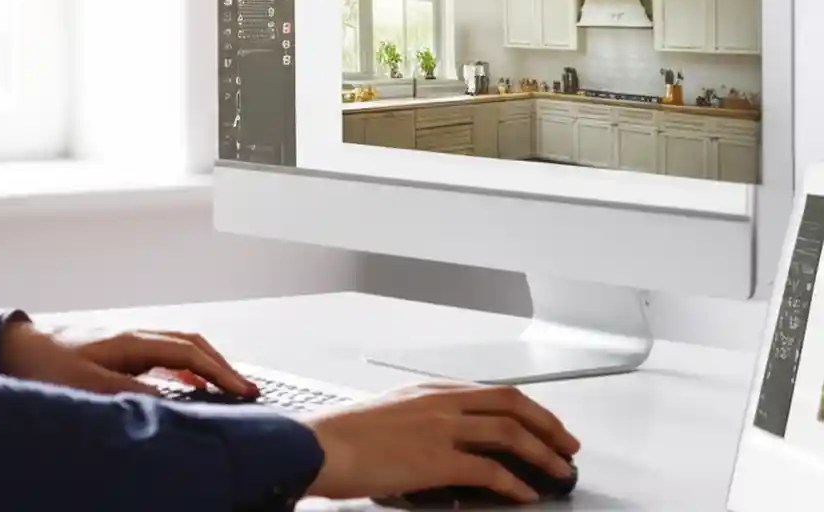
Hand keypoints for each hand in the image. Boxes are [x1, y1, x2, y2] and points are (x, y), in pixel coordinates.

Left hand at [0, 321, 258, 397]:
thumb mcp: (88, 386)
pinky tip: (189, 386)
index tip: (243, 392)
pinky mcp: (118, 350)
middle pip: (192, 344)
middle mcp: (134, 336)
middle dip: (223, 366)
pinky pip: (164, 355)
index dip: (220, 372)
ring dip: (207, 365)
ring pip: (180, 347)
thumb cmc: (45, 365)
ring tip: (227, 388)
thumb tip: (170, 403)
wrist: (16, 347)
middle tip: (247, 389)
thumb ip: (130, 393)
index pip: (189, 354)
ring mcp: (128, 341)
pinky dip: (186, 368)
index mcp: (132, 341)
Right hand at [301, 382, 579, 503]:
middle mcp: (440, 402)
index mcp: (429, 390)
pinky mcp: (436, 458)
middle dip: (547, 424)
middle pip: (511, 404)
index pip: (492, 392)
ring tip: (558, 471)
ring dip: (542, 453)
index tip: (544, 423)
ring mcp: (440, 428)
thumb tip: (446, 445)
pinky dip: (514, 483)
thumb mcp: (387, 416)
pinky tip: (525, 495)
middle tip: (567, 445)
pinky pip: (489, 470)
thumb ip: (420, 422)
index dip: (527, 408)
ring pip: (509, 433)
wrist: (318, 446)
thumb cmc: (341, 437)